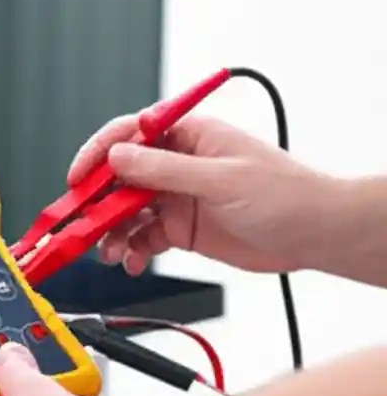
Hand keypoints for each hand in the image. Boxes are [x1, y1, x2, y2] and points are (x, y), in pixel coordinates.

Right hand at [69, 114, 335, 274]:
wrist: (316, 234)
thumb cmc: (285, 194)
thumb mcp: (220, 179)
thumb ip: (164, 169)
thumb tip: (118, 157)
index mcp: (187, 136)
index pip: (129, 134)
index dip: (99, 153)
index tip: (78, 177)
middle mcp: (176, 163)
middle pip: (120, 176)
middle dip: (98, 200)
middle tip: (83, 222)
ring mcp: (177, 195)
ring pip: (126, 209)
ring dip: (112, 230)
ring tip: (110, 251)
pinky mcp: (180, 226)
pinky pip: (143, 236)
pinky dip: (132, 250)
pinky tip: (132, 261)